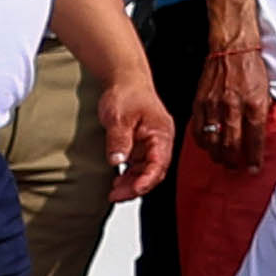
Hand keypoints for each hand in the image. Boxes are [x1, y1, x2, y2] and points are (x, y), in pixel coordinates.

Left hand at [97, 77, 176, 201]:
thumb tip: (117, 161)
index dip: (148, 179)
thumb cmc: (127, 92)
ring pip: (146, 172)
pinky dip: (129, 176)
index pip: (159, 163)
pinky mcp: (140, 146)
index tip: (135, 190)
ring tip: (114, 192)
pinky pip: (138, 166)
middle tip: (117, 195)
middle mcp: (160, 141)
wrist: (124, 79)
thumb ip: (119, 139)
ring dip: (132, 184)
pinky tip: (117, 182)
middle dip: (137, 187)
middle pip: (154, 172)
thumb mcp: (119, 116)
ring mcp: (150, 144)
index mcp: (162, 133)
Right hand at [196, 35, 275, 168]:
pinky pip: (198, 127)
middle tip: (235, 168)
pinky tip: (206, 145)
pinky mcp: (201, 101)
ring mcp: (214, 104)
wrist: (232, 47)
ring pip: (213, 139)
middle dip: (233, 161)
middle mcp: (233, 105)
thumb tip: (260, 136)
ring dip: (217, 154)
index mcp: (254, 103)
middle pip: (231, 143)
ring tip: (221, 160)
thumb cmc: (251, 67)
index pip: (255, 138)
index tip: (253, 168)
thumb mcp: (266, 92)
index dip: (254, 157)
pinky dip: (202, 140)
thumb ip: (262, 114)